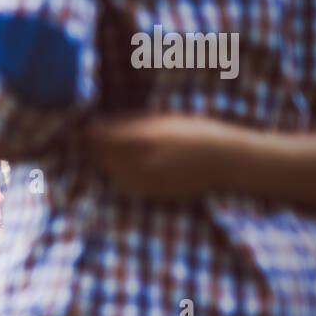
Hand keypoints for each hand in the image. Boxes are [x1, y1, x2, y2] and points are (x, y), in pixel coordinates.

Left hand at [83, 114, 227, 199]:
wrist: (226, 159)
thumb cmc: (194, 132)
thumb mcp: (163, 121)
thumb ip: (129, 126)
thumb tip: (97, 126)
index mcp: (146, 140)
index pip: (105, 138)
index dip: (93, 132)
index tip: (89, 126)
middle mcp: (145, 163)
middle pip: (106, 157)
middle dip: (97, 148)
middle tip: (96, 138)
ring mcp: (150, 181)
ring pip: (114, 173)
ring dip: (107, 162)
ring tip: (110, 151)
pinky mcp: (155, 194)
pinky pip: (128, 185)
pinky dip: (121, 175)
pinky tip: (126, 165)